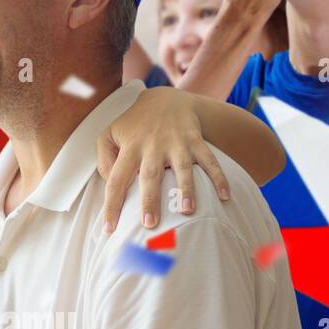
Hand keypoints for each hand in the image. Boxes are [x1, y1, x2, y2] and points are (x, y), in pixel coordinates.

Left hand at [98, 87, 230, 231]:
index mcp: (129, 148)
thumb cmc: (133, 125)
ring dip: (186, 189)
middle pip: (149, 175)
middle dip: (149, 199)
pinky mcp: (196, 140)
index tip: (109, 229)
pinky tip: (224, 196)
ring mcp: (176, 142)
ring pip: (182, 167)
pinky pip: (209, 160)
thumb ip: (104, 159)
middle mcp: (152, 146)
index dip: (111, 204)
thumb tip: (109, 182)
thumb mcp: (109, 135)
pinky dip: (218, 177)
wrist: (164, 99)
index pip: (115, 179)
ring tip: (186, 211)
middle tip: (149, 224)